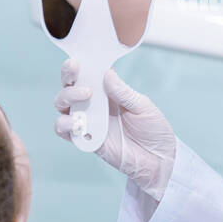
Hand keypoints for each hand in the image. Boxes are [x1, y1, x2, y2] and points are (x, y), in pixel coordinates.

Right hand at [54, 59, 176, 199]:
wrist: (158, 160)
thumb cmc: (153, 130)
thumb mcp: (143, 107)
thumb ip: (123, 92)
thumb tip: (107, 74)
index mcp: (108, 92)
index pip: (88, 74)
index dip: (79, 66)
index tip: (78, 61)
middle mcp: (94, 105)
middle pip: (69, 87)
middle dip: (68, 78)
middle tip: (78, 75)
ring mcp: (89, 122)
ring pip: (63, 107)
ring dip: (66, 99)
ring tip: (84, 97)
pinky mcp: (86, 141)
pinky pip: (66, 132)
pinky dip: (66, 125)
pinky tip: (78, 123)